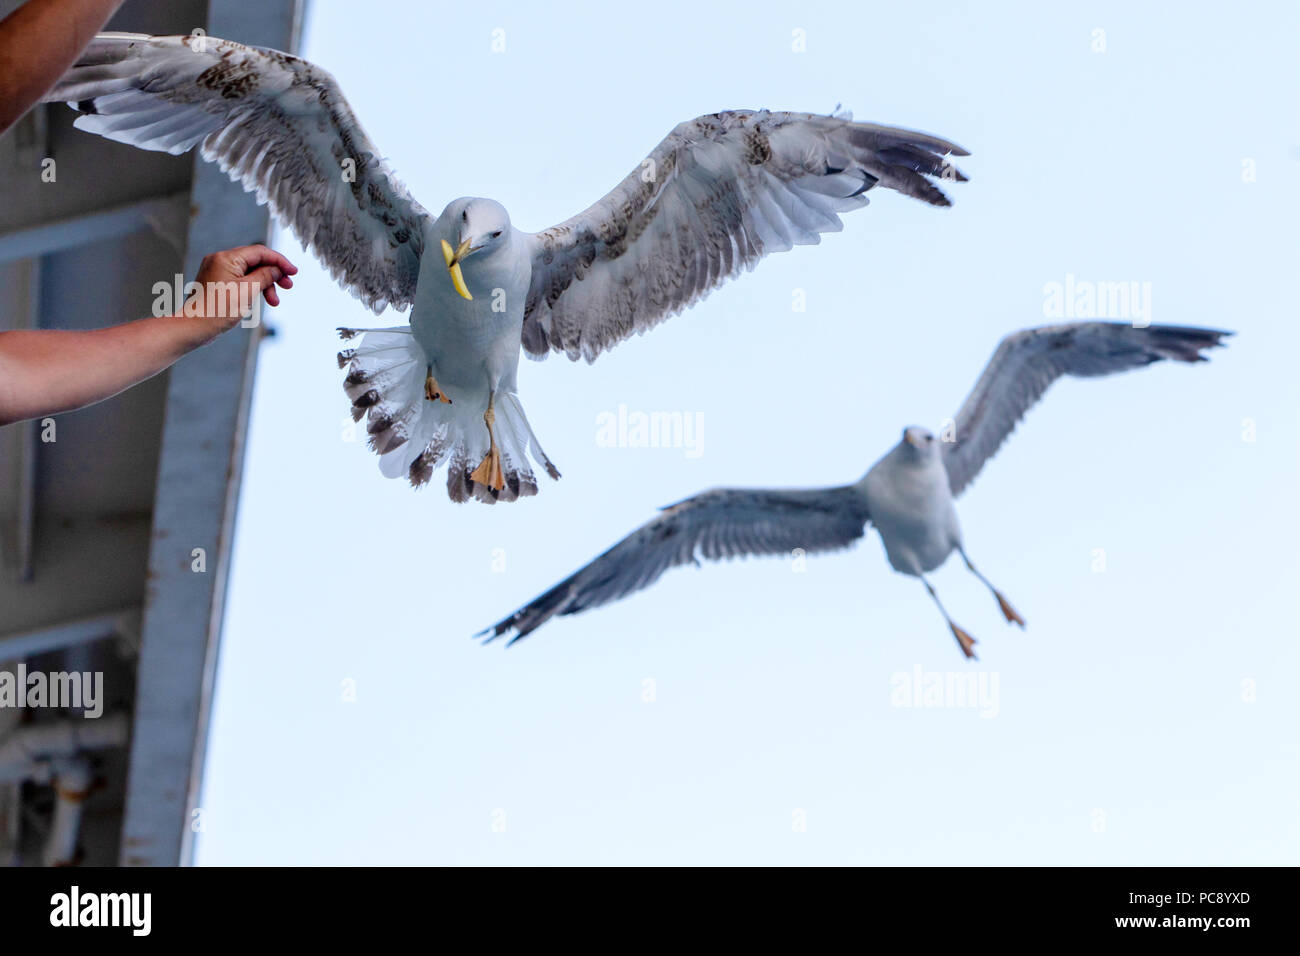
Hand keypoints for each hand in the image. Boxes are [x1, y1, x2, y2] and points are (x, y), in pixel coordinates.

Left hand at [183, 244, 297, 333]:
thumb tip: (277, 269)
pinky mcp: (217, 282)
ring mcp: (217, 270)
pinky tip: (260, 300)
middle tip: (287, 287)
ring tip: (274, 301)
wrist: (194, 327)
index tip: (293, 272)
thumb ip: (265, 276)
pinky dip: (253, 288)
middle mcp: (220, 260)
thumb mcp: (248, 291)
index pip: (260, 252)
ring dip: (265, 284)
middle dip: (273, 274)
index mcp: (227, 258)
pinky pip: (240, 280)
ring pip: (249, 272)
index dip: (279, 261)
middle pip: (256, 261)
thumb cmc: (218, 310)